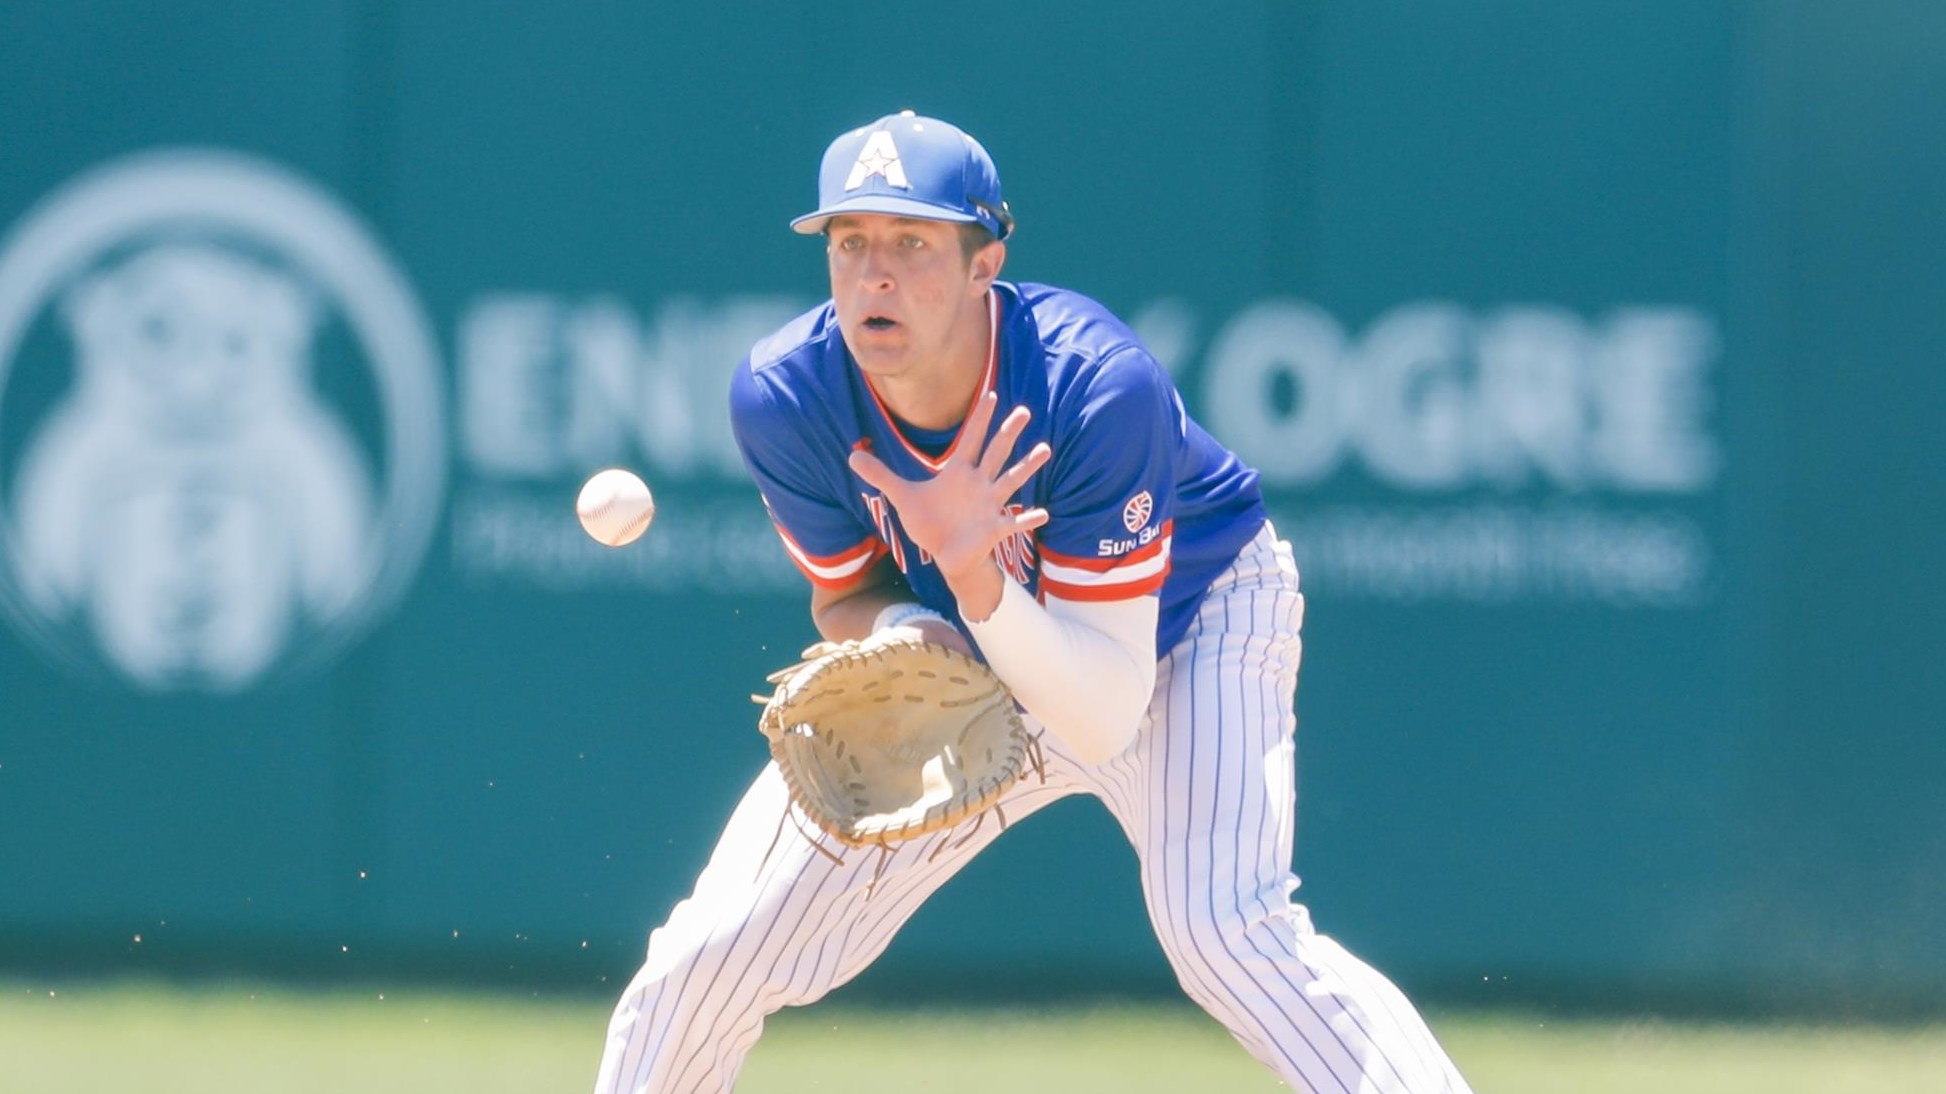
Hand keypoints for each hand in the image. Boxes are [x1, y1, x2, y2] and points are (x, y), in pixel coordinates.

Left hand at [848, 391, 1051, 584]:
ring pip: (1011, 481)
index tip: (990, 393)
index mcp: (959, 472)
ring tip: (1044, 449)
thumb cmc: (930, 522)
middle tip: (1024, 410)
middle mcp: (979, 484)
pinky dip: (1027, 519)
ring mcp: (989, 505)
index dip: (979, 418)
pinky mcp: (993, 529)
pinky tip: (1042, 513)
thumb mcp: (902, 496)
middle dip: (1008, 433)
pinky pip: (1013, 522)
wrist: (945, 554)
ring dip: (1027, 467)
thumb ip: (881, 474)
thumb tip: (852, 455)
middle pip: (996, 452)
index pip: (971, 439)